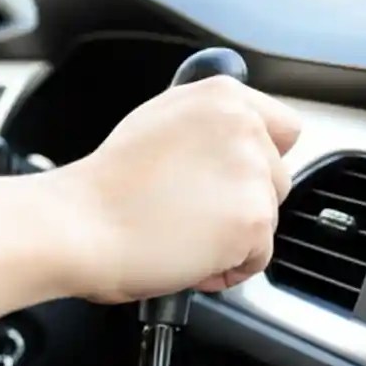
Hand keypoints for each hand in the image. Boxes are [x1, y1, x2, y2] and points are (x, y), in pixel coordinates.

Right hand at [55, 76, 301, 303]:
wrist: (80, 226)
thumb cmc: (104, 188)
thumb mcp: (158, 123)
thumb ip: (205, 126)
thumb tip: (229, 145)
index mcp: (221, 96)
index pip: (284, 129)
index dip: (260, 160)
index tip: (231, 178)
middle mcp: (243, 127)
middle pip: (277, 180)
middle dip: (243, 203)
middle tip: (191, 214)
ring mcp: (252, 173)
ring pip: (268, 220)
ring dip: (233, 238)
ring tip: (182, 236)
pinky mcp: (253, 220)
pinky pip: (258, 258)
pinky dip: (228, 269)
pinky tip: (187, 257)